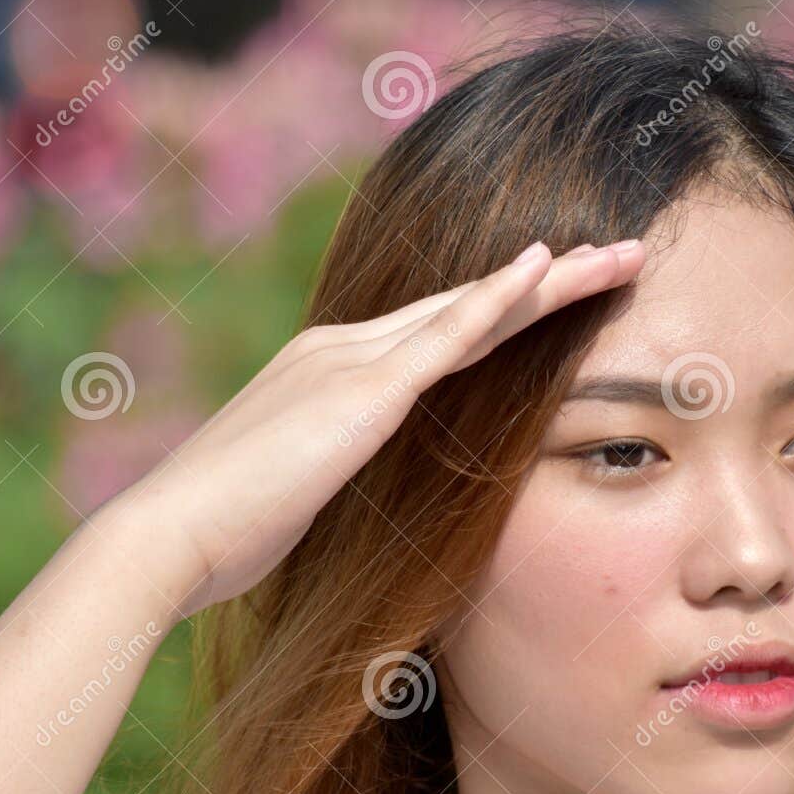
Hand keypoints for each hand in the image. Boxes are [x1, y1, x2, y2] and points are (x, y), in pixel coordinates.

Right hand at [102, 239, 645, 616]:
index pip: (438, 332)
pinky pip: (445, 335)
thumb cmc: (226, 534)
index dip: (504, 312)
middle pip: (469, 305)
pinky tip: (546, 266)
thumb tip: (360, 495)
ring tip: (621, 256)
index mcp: (332, 372)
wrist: (171, 538)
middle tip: (618, 255)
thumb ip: (339, 474)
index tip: (560, 298)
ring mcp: (352, 361)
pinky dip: (499, 298)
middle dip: (550, 281)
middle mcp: (345, 348)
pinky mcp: (360, 390)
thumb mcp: (298, 495)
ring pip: (474, 307)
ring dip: (553, 279)